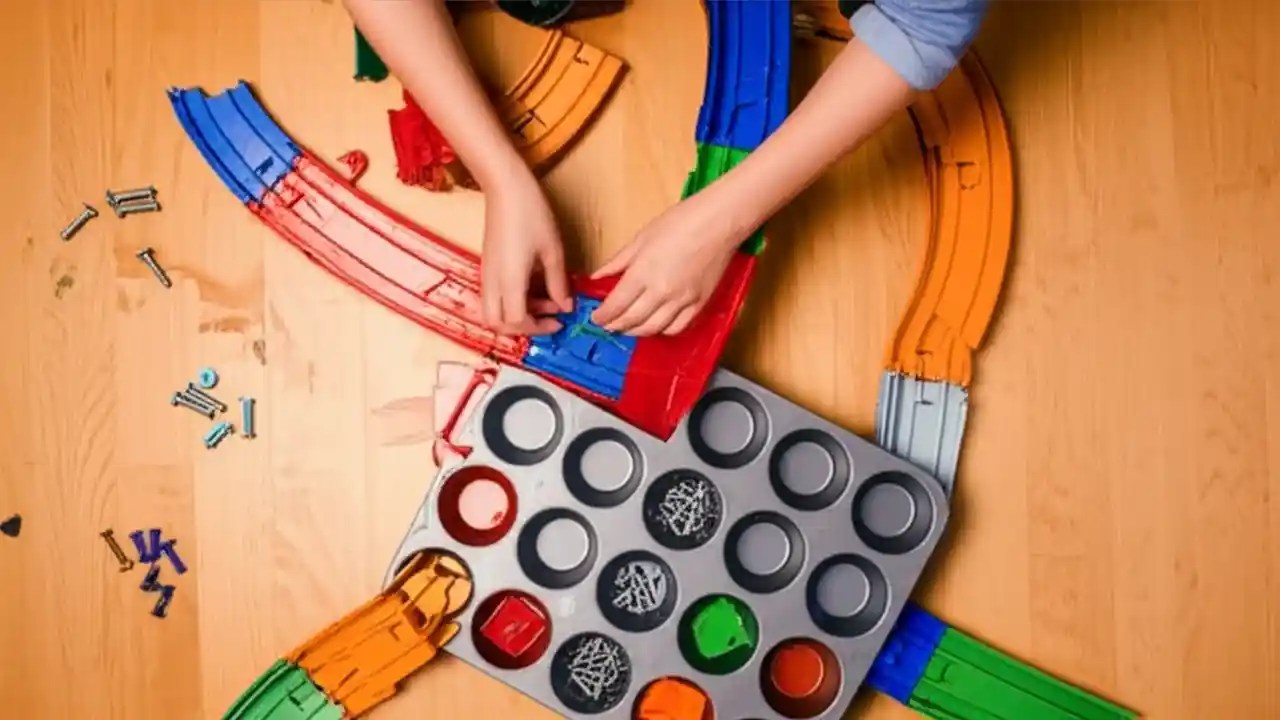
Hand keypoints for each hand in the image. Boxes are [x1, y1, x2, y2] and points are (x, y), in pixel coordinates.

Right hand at [481, 173, 572, 334]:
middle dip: (523, 328)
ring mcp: (487, 274)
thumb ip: (558, 283)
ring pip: (492, 311)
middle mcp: (492, 282)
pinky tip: (532, 288)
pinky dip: (511, 301)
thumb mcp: (552, 250)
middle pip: (497, 324)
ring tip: (545, 301)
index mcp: (509, 282)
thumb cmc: (531, 214)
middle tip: (548, 317)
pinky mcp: (487, 265)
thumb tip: (565, 306)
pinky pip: (493, 296)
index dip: (539, 328)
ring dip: (516, 315)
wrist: (504, 187)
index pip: (517, 322)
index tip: (560, 321)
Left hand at [590, 193, 742, 335]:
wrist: (719, 223)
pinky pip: (677, 328)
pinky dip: (663, 331)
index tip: (596, 317)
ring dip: (636, 332)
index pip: (616, 305)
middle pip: (632, 320)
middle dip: (616, 326)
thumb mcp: (641, 238)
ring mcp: (682, 301)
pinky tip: (656, 326)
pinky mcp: (699, 304)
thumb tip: (598, 276)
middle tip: (608, 325)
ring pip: (653, 328)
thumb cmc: (680, 222)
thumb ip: (617, 261)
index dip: (603, 315)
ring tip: (628, 327)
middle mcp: (661, 293)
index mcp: (643, 273)